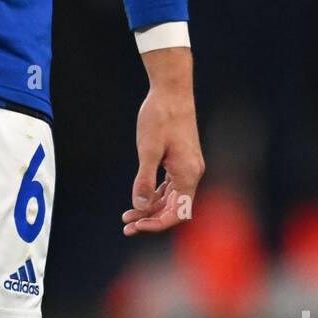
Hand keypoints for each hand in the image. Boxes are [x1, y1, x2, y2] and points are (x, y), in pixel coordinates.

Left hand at [122, 75, 204, 234]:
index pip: (176, 213)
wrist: (171, 90)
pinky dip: (155, 194)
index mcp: (188, 174)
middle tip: (126, 226)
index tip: (135, 226)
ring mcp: (187, 167)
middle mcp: (192, 174)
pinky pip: (170, 186)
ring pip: (171, 198)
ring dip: (151, 208)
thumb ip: (144, 179)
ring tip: (128, 215)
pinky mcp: (181, 160)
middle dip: (150, 219)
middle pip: (173, 209)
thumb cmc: (160, 116)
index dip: (156, 224)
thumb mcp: (148, 149)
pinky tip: (140, 199)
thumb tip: (139, 206)